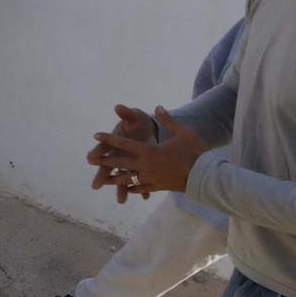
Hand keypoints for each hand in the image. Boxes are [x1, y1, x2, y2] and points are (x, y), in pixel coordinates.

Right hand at [83, 103, 155, 197]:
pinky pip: (138, 180)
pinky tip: (145, 198)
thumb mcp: (133, 117)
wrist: (146, 129)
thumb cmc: (136, 122)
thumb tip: (118, 106)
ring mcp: (127, 163)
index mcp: (115, 142)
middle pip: (108, 167)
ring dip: (121, 188)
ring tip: (121, 201)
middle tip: (96, 186)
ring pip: (122, 177)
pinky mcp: (137, 168)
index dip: (96, 153)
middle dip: (103, 176)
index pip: (103, 148)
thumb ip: (126, 114)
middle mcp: (118, 155)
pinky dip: (141, 189)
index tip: (89, 159)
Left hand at [88, 106, 207, 199]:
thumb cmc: (195, 152)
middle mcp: (145, 166)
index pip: (124, 144)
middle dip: (104, 161)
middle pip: (120, 163)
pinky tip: (126, 189)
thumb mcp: (183, 132)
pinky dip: (132, 188)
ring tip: (102, 181)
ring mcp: (150, 178)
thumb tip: (158, 107)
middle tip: (89, 160)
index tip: (96, 135)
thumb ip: (168, 120)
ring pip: (127, 179)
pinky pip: (141, 188)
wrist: (206, 176)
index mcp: (149, 151)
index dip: (109, 139)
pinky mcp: (157, 187)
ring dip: (113, 179)